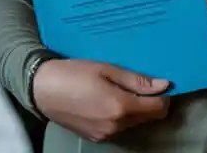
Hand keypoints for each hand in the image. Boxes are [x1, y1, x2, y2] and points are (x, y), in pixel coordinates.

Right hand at [32, 59, 170, 141]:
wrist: (42, 89)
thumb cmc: (74, 72)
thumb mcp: (106, 69)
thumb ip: (136, 80)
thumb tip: (164, 85)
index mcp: (121, 107)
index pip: (158, 108)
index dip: (163, 96)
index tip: (159, 83)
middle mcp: (117, 125)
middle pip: (148, 117)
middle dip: (149, 102)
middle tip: (138, 84)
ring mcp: (106, 134)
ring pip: (134, 123)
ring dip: (134, 109)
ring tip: (118, 90)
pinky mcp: (96, 137)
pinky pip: (118, 127)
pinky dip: (120, 116)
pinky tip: (106, 101)